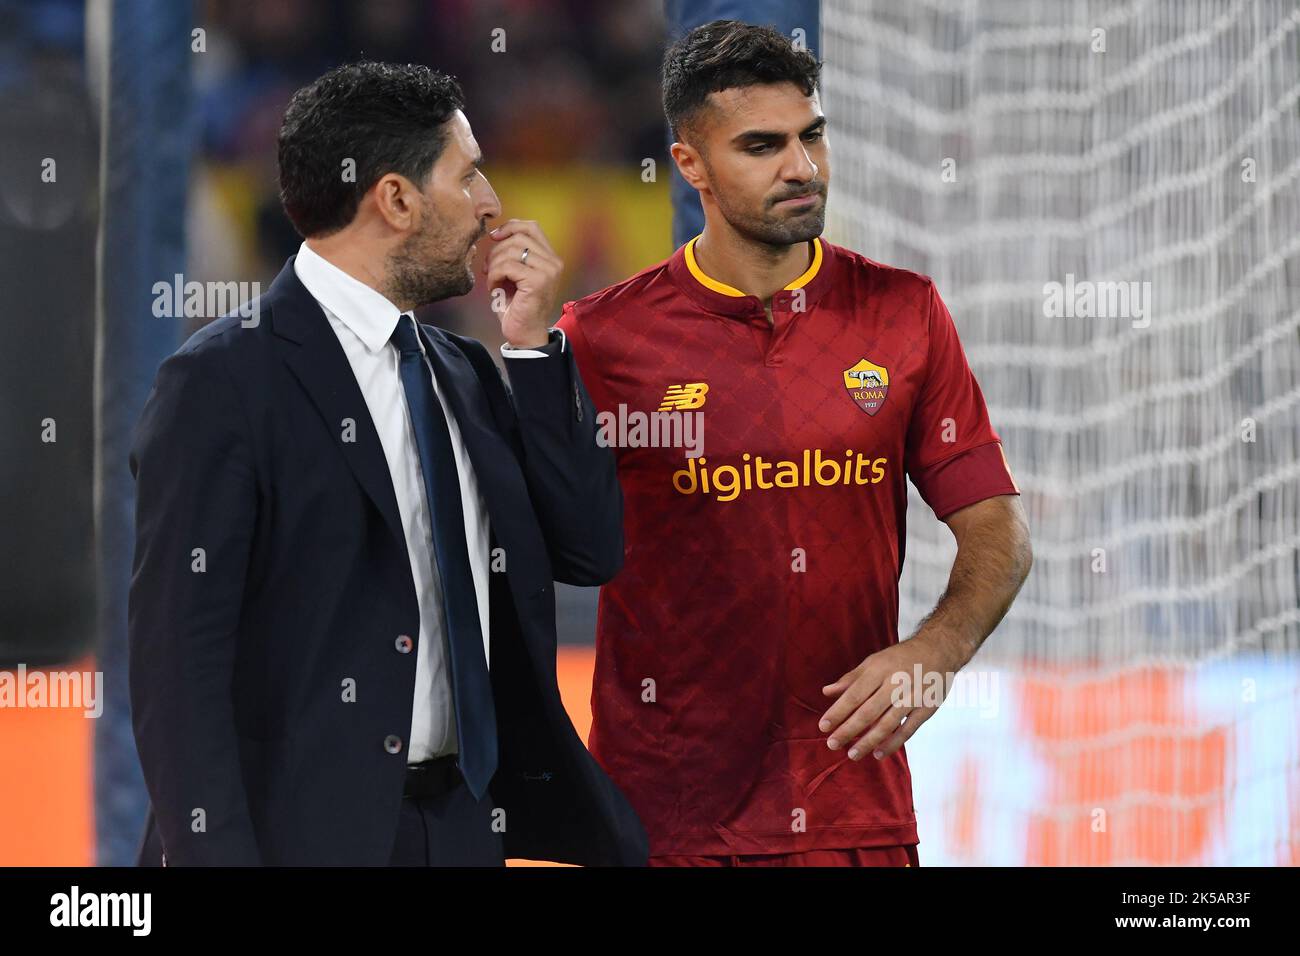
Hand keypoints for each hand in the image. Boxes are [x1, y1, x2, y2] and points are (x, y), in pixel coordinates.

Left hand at [485, 219, 561, 348]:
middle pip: (518, 237)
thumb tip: (496, 233)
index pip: (531, 227)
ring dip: (494, 264)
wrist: (525, 334)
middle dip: (496, 250)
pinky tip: (493, 288)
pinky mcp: (538, 281)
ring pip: (512, 250)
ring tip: (492, 280)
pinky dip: (495, 275)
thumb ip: (513, 253)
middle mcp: (554, 262)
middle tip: (488, 268)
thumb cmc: (517, 306)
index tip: (493, 238)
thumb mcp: (515, 274)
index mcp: (550, 258)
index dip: (509, 227)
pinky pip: (508, 266)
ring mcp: (548, 271)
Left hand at [817, 631, 965, 760]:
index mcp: (879, 669)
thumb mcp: (874, 661)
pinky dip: (893, 743)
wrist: (939, 650)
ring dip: (868, 741)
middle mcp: (896, 683)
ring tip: (852, 754)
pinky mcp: (927, 708)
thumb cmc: (900, 658)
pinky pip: (908, 729)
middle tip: (832, 744)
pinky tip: (878, 753)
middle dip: (849, 730)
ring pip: (888, 723)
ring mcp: (913, 697)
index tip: (823, 726)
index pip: (854, 694)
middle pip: (869, 711)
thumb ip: (851, 679)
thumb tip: (826, 692)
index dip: (838, 711)